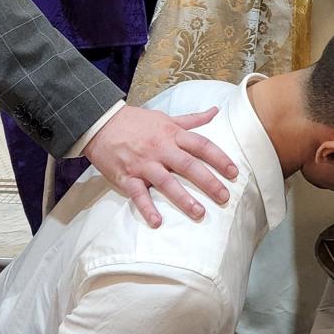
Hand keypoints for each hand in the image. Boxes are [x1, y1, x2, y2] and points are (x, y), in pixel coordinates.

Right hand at [84, 104, 238, 227]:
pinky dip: (147, 209)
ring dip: (183, 199)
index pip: (201, 145)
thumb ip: (191, 119)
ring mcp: (143, 164)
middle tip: (224, 197)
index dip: (219, 158)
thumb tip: (215, 111)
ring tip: (199, 213)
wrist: (100, 123)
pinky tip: (157, 222)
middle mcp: (160, 148)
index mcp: (171, 134)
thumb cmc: (135, 121)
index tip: (233, 172)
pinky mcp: (126, 177)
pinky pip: (138, 195)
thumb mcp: (165, 117)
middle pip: (188, 165)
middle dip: (208, 182)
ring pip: (166, 182)